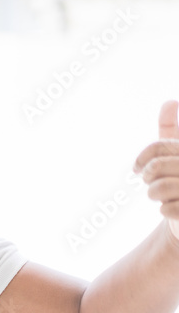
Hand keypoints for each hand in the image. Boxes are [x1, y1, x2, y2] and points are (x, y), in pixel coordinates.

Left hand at [133, 100, 178, 242]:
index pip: (159, 148)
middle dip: (149, 178)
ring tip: (164, 196)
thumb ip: (171, 127)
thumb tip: (170, 102)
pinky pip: (166, 209)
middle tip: (154, 184)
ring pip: (159, 188)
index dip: (142, 159)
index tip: (137, 169)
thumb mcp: (175, 151)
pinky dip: (164, 210)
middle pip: (157, 167)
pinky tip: (174, 209)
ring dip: (154, 195)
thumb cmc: (178, 177)